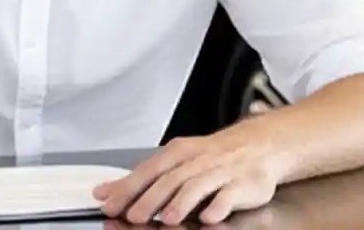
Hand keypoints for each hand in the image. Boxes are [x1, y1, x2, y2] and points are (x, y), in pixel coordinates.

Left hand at [93, 127, 291, 225]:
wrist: (259, 145)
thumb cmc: (213, 156)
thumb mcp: (176, 161)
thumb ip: (141, 178)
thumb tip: (104, 192)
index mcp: (180, 152)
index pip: (150, 169)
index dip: (130, 187)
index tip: (112, 204)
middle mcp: (199, 160)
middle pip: (172, 178)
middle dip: (152, 198)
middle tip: (135, 215)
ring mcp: (223, 171)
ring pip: (200, 185)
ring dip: (183, 201)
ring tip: (169, 217)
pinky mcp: (245, 184)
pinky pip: (230, 195)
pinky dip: (219, 205)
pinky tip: (209, 216)